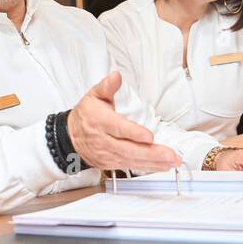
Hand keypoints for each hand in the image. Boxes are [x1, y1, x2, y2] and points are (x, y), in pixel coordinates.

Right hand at [66, 72, 180, 172]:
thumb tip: (116, 76)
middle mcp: (104, 140)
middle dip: (151, 153)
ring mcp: (108, 154)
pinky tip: (163, 166)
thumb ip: (106, 86)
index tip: (149, 136)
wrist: (70, 138)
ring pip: (132, 161)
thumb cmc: (86, 116)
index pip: (118, 129)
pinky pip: (132, 166)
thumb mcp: (93, 96)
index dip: (133, 134)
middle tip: (171, 155)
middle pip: (129, 149)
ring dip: (154, 162)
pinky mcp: (112, 164)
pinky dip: (149, 167)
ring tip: (172, 161)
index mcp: (100, 122)